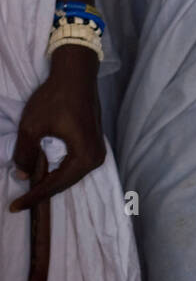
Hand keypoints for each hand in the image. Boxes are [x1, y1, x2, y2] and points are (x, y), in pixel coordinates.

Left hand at [9, 46, 105, 212]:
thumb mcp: (32, 127)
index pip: (55, 185)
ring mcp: (98, 149)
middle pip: (65, 183)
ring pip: (70, 175)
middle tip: (20, 201)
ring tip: (31, 189)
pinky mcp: (94, 141)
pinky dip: (59, 170)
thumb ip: (24, 154)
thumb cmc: (56, 98)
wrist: (76, 74)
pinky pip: (76, 164)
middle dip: (42, 191)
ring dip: (51, 182)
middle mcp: (96, 157)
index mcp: (84, 157)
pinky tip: (46, 171)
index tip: (14, 207)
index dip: (33, 197)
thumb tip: (22, 174)